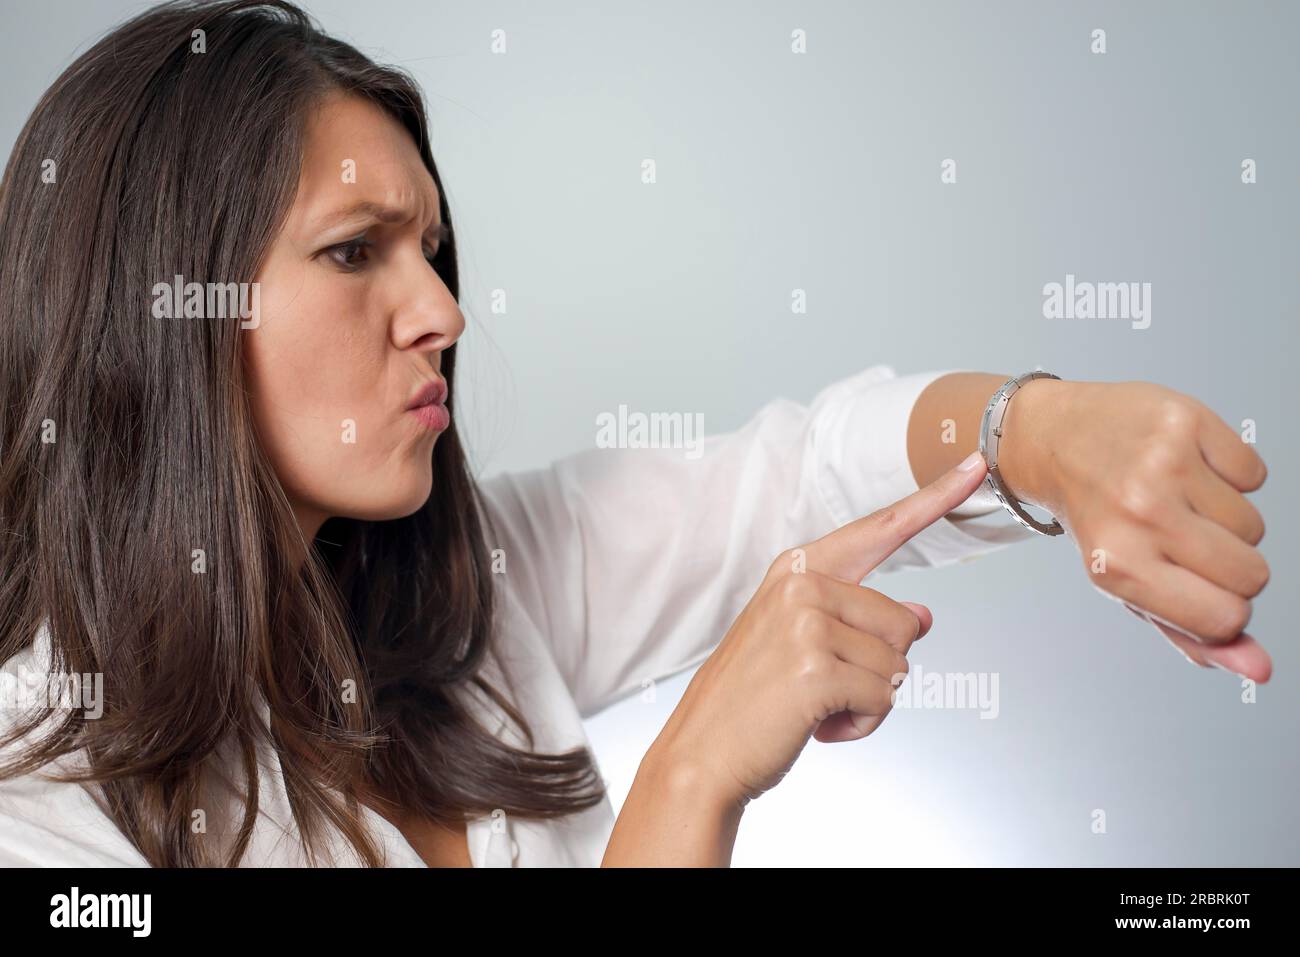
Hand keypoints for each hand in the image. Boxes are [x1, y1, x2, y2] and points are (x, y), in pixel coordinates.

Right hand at [648, 452, 989, 810]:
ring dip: (868, 702)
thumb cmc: (750, 704)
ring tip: (814, 708)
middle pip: (902, 622)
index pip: (879, 530)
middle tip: (822, 689)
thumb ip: (859, 622)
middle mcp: (801, 585)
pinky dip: (861, 725)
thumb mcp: (801, 647)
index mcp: (796, 571)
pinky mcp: (817, 667)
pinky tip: (816, 727)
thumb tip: (922, 616)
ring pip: (898, 665)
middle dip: (878, 669)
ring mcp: (807, 623)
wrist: (701, 755)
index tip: (974, 464)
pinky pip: (883, 699)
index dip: (933, 498)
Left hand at [1000, 379, 1270, 680]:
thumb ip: (1191, 634)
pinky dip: (1230, 473)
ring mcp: (1164, 464)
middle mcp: (1139, 513)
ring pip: (1255, 525)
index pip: (1225, 618)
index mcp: (1118, 564)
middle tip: (1183, 541)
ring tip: (1179, 501)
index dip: (1224, 608)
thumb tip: (1259, 670)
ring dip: (1226, 518)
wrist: (1053, 437)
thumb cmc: (1094, 513)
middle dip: (1231, 565)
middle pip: (1251, 573)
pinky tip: (1186, 467)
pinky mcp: (1186, 421)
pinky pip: (1254, 473)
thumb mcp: (1127, 583)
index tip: (1197, 588)